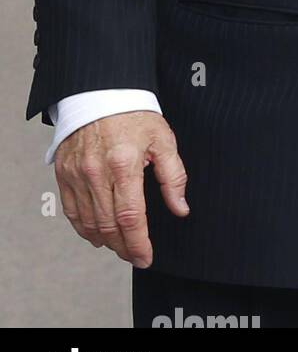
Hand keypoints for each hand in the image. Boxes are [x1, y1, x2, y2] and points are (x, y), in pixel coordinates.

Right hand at [55, 112, 188, 266]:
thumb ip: (173, 176)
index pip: (130, 216)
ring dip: (105, 241)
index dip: (138, 242)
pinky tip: (97, 234)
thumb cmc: (136, 115)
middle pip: (107, 225)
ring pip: (88, 222)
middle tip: (136, 256)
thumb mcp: (163, 140)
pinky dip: (84, 228)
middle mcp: (96, 173)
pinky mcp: (64, 175)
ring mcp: (76, 175)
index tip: (146, 257)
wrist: (101, 94)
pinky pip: (72, 212)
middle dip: (123, 247)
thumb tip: (181, 208)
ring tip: (121, 248)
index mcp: (124, 164)